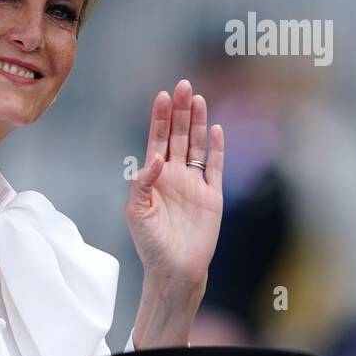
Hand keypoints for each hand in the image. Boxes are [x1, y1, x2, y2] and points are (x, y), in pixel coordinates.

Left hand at [126, 79, 223, 286]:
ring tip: (198, 98)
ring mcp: (194, 184)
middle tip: (183, 86)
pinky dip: (218, 148)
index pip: (156, 139)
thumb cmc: (151, 244)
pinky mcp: (212, 196)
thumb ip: (142, 183)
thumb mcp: (137, 212)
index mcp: (154, 177)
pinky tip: (217, 129)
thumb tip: (156, 158)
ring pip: (197, 145)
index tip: (162, 95)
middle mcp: (174, 175)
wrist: (175, 269)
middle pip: (178, 135)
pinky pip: (216, 166)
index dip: (159, 118)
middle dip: (180, 111)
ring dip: (198, 122)